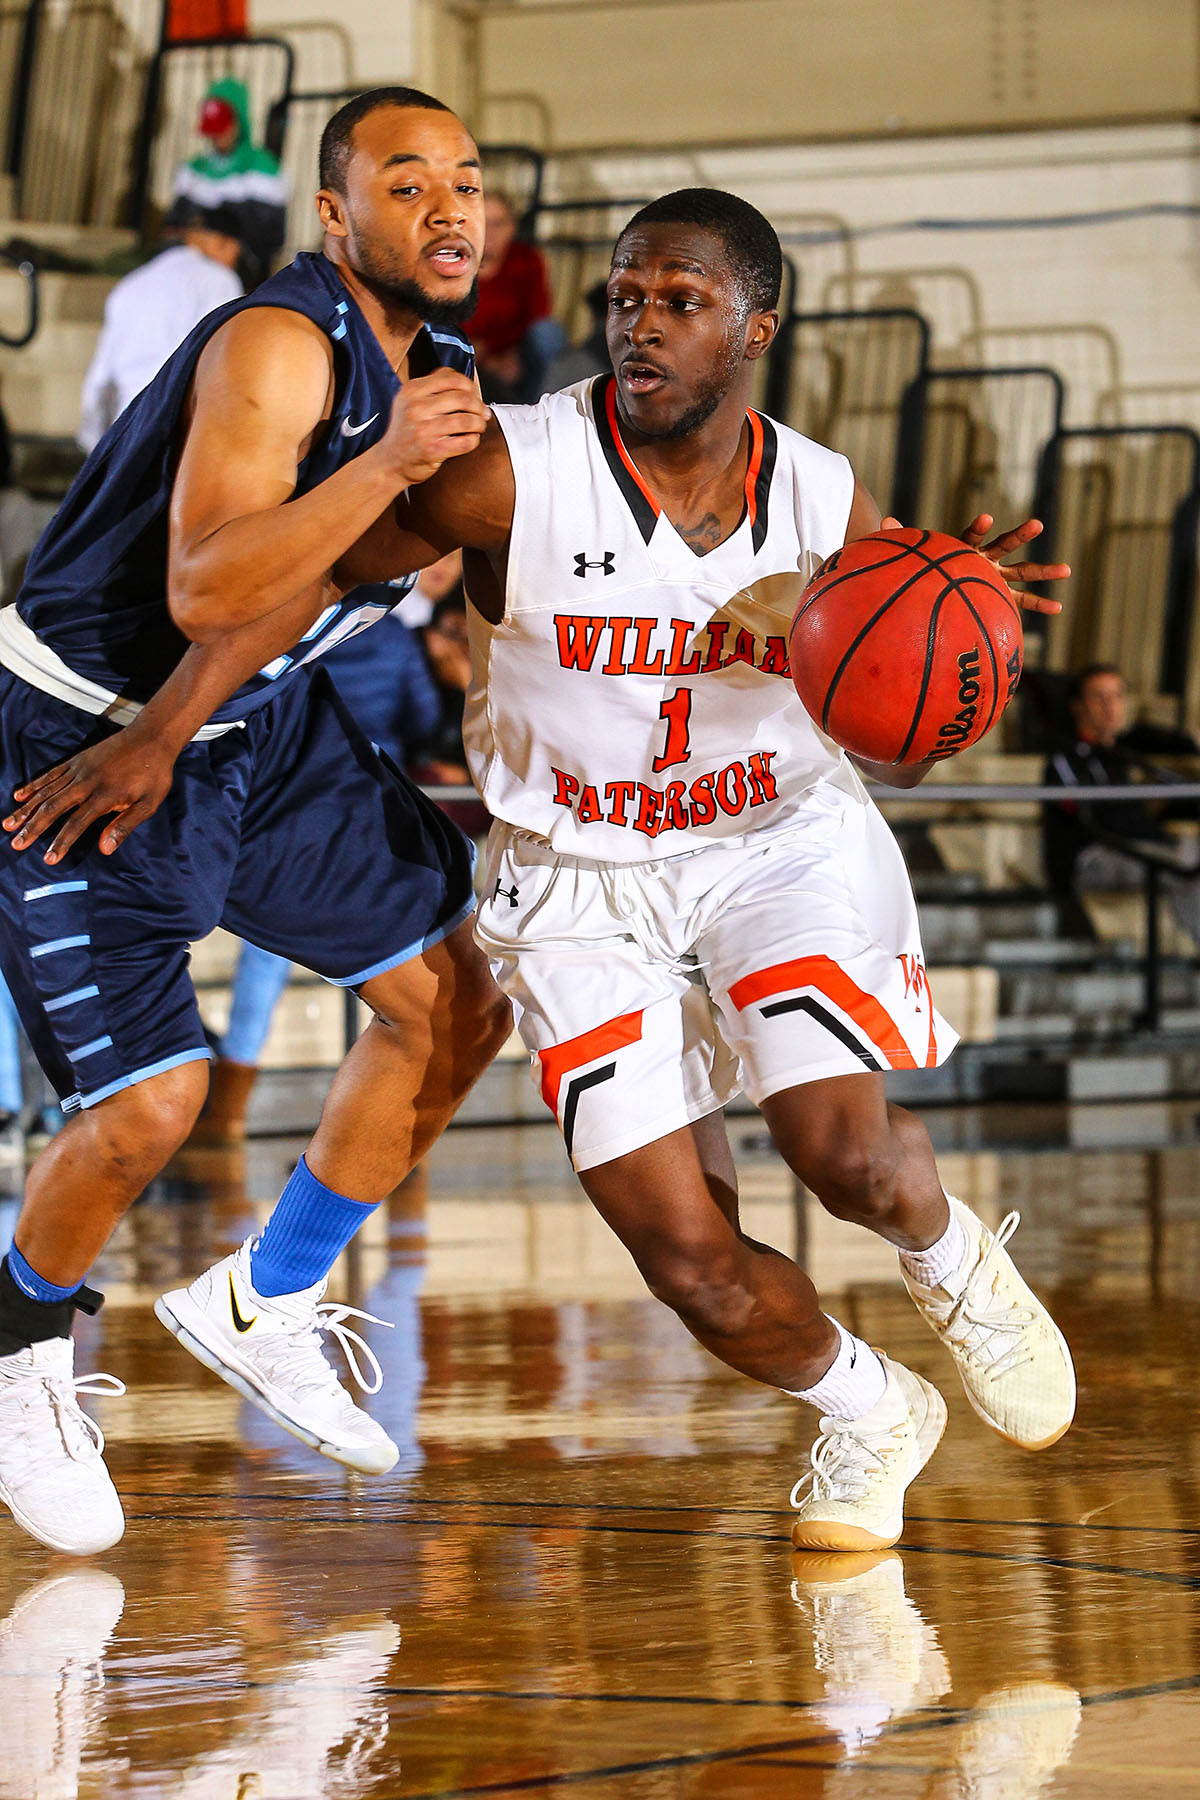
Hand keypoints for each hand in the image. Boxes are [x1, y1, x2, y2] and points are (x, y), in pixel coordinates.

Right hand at [3, 729, 176, 863]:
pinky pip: (50, 775)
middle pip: (53, 807)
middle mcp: (86, 783)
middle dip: (33, 827)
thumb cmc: (154, 774)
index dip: (61, 842)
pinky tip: (19, 796)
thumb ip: (125, 825)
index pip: (77, 823)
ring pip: (46, 792)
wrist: (151, 737)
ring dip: (26, 810)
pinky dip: (33, 786)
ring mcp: (78, 770)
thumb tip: (105, 849)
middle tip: (17, 844)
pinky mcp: (76, 761)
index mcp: (104, 796)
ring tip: (8, 825)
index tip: (49, 858)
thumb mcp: (149, 803)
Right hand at [377, 370, 488, 488]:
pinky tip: (471, 439)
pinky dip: (474, 440)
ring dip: (479, 424)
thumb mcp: (409, 401)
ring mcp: (424, 430)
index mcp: (412, 391)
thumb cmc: (406, 430)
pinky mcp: (433, 450)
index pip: (451, 378)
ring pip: (467, 420)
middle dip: (478, 406)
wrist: (390, 462)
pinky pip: (466, 442)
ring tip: (479, 427)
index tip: (474, 396)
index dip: (469, 386)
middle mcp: (416, 408)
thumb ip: (432, 387)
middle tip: (483, 414)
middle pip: (463, 398)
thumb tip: (466, 382)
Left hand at [883, 513, 1069, 614]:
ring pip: (1022, 572)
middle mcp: (982, 561)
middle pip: (1004, 546)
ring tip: (1066, 569)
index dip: (978, 528)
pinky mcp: (999, 596)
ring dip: (1043, 571)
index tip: (986, 518)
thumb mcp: (909, 560)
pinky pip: (1021, 600)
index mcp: (962, 551)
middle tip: (1038, 523)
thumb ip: (899, 542)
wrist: (933, 588)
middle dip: (1020, 536)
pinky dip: (1039, 604)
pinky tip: (1058, 607)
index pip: (970, 537)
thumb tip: (884, 522)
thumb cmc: (921, 573)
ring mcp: (994, 578)